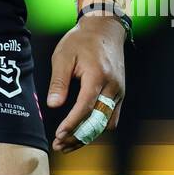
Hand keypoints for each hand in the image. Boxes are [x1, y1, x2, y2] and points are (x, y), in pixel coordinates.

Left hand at [47, 15, 125, 152]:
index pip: (85, 108)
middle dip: (78, 137)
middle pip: (97, 122)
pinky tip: (84, 131)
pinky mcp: (120, 94)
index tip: (58, 135)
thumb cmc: (82, 41)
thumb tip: (53, 104)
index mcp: (97, 77)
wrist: (105, 29)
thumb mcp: (64, 56)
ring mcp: (119, 92)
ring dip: (88, 135)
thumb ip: (59, 81)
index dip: (71, 124)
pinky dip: (98, 127)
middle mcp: (112, 87)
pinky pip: (111, 118)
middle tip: (60, 145)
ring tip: (69, 143)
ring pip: (105, 123)